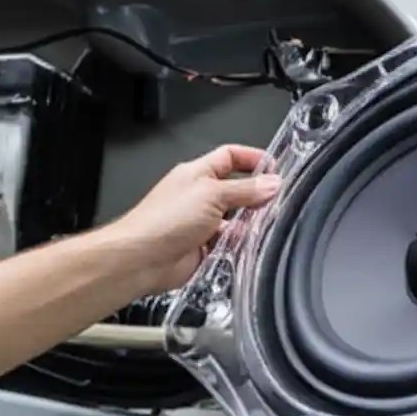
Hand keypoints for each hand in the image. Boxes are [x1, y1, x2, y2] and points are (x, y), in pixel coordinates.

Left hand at [112, 145, 279, 292]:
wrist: (141, 258)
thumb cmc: (165, 219)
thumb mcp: (212, 194)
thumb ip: (244, 190)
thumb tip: (271, 183)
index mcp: (197, 173)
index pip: (229, 157)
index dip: (252, 159)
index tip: (275, 167)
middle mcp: (198, 196)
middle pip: (236, 190)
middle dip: (255, 196)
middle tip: (275, 202)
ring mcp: (200, 223)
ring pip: (235, 221)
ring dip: (247, 225)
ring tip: (260, 228)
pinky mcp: (202, 248)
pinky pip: (227, 244)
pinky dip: (237, 246)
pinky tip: (243, 247)